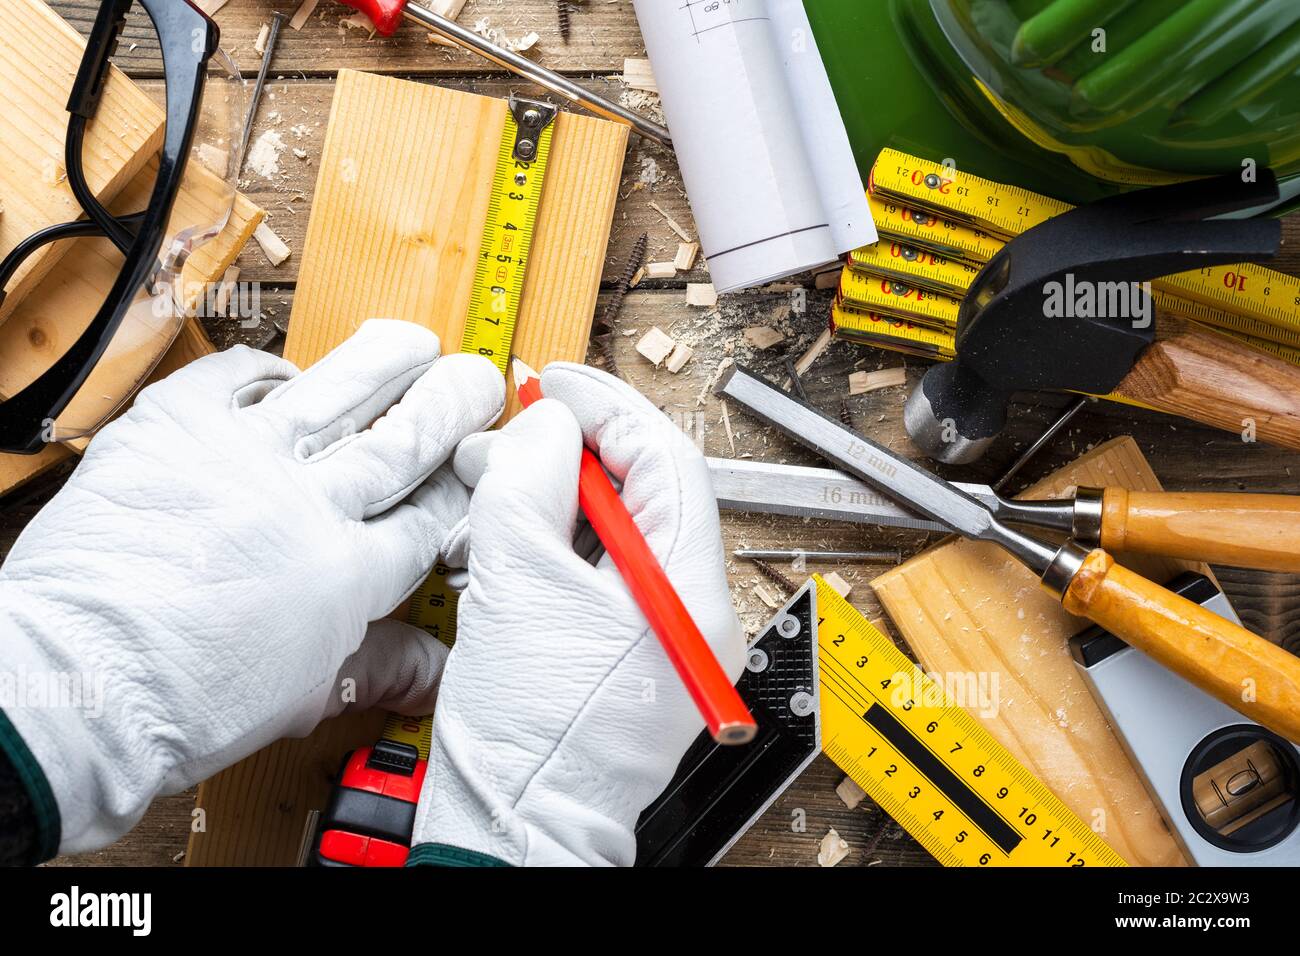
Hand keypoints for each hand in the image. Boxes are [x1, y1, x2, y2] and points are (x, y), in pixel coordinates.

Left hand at [0, 320, 502, 853]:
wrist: (78, 683)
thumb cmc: (182, 702)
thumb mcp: (304, 696)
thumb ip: (378, 666)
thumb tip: (433, 671)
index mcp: (348, 573)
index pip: (431, 512)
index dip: (463, 481)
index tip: (480, 461)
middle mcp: (308, 504)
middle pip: (404, 438)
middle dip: (451, 401)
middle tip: (478, 376)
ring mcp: (243, 456)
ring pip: (338, 390)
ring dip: (386, 361)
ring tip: (416, 341)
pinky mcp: (176, 426)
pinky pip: (237, 376)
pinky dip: (269, 368)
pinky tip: (289, 371)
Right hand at [411, 362, 744, 866]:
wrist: (514, 830)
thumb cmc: (528, 740)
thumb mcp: (516, 579)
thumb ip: (530, 481)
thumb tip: (547, 424)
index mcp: (691, 593)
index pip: (667, 461)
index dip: (606, 409)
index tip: (553, 385)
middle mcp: (695, 611)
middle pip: (645, 492)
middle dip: (572, 452)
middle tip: (512, 431)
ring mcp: (665, 633)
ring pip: (616, 529)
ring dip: (555, 494)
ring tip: (495, 479)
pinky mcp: (628, 649)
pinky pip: (599, 571)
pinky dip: (554, 539)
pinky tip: (508, 529)